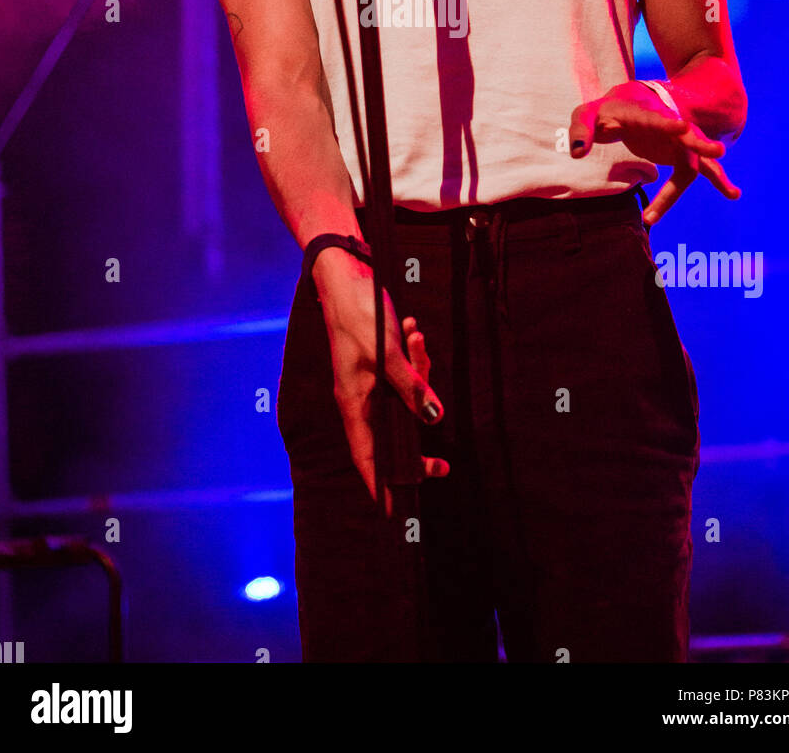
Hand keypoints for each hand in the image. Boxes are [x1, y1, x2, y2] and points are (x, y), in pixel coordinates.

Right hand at [317, 259, 448, 516]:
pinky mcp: (381, 362)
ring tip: (416, 335)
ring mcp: (371, 379)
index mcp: (354, 401)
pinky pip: (405, 372)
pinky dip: (414, 354)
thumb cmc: (358, 314)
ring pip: (405, 398)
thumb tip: (434, 418)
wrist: (346, 275)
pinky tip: (413, 327)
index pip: (367, 455)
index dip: (379, 484)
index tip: (392, 513)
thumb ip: (412, 386)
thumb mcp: (388, 352)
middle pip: (392, 433)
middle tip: (442, 467)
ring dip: (419, 372)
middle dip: (416, 445)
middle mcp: (361, 396)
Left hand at [568, 80, 740, 225]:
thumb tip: (575, 153)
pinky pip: (695, 173)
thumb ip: (580, 129)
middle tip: (717, 151)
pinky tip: (732, 195)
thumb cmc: (608, 110)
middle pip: (687, 134)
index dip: (667, 123)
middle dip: (700, 142)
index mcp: (643, 113)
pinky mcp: (681, 154)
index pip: (656, 118)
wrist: (632, 101)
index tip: (681, 127)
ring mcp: (677, 140)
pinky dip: (712, 183)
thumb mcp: (588, 114)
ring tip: (733, 193)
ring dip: (714, 175)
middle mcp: (667, 125)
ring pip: (697, 158)